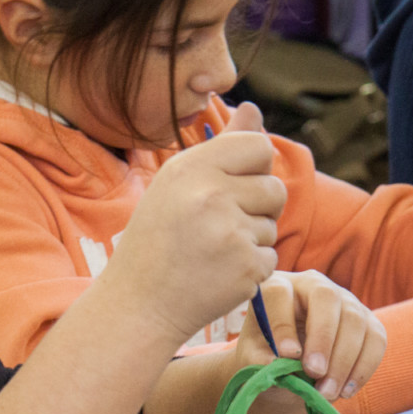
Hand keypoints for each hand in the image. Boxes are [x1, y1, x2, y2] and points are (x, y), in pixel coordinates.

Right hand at [103, 126, 283, 343]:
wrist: (138, 305)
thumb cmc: (157, 240)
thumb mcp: (177, 185)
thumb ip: (222, 147)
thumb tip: (254, 109)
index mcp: (190, 168)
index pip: (258, 146)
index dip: (254, 167)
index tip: (232, 187)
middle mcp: (210, 195)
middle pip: (274, 187)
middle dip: (258, 207)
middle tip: (219, 226)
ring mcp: (229, 232)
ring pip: (272, 225)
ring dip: (252, 239)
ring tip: (212, 252)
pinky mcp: (245, 267)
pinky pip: (271, 257)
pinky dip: (250, 268)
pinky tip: (217, 274)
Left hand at [237, 271, 386, 399]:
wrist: (288, 367)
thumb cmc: (265, 356)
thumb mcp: (253, 358)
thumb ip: (259, 360)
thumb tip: (276, 364)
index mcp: (277, 287)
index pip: (279, 294)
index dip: (283, 324)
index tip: (287, 356)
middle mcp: (313, 285)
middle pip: (326, 297)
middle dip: (323, 338)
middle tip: (315, 373)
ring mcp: (345, 300)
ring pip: (355, 320)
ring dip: (344, 361)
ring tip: (327, 393)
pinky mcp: (368, 321)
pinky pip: (376, 339)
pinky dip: (363, 368)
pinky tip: (346, 391)